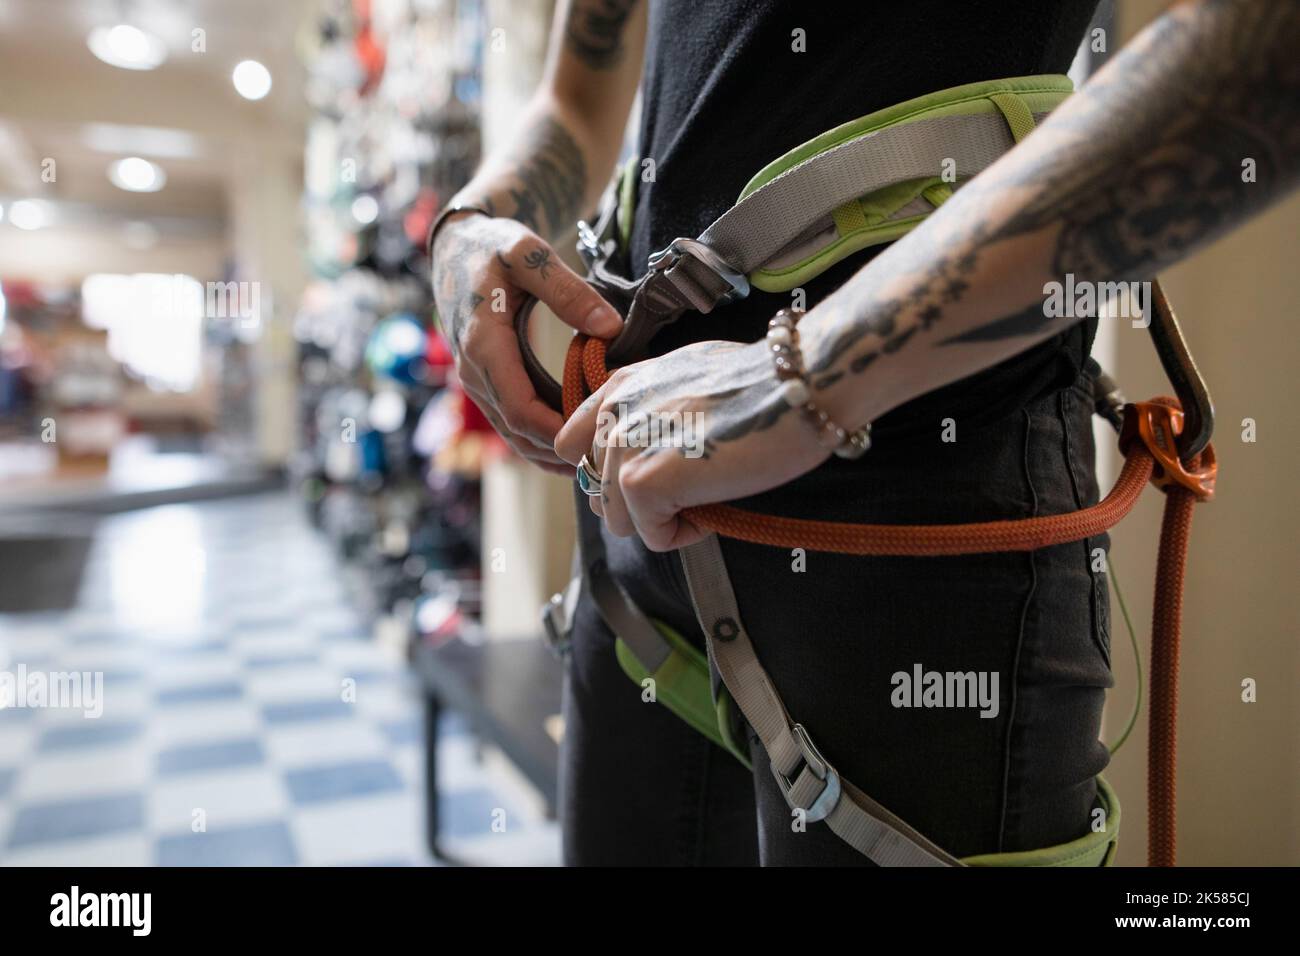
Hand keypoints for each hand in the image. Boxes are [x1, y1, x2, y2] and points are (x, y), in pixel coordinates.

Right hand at [430, 212, 621, 473]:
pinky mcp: (487, 381)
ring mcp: (478, 380)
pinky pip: (512, 420)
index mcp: (483, 345)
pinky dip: (540, 438)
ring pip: (513, 433)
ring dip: (550, 452)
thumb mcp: (529, 254)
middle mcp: (475, 371)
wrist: (458, 246)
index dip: (557, 432)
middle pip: (518, 431)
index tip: (596, 439)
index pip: (520, 409)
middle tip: (606, 458)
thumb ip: (569, 290)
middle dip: (560, 450)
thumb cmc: (493, 246)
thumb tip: (609, 330)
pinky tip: (573, 441)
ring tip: (594, 460)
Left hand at [554, 338, 831, 550]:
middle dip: (643, 499)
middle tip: (696, 483)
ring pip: (621, 519)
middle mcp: (612, 412)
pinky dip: (685, 532)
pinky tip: (717, 504)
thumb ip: (655, 406)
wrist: (801, 383)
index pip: (576, 445)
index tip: (659, 472)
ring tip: (710, 491)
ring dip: (665, 517)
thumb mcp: (690, 378)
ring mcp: (622, 446)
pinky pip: (652, 535)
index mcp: (620, 385)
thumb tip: (654, 448)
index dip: (614, 471)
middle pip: (599, 491)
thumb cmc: (765, 382)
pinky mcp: (640, 482)